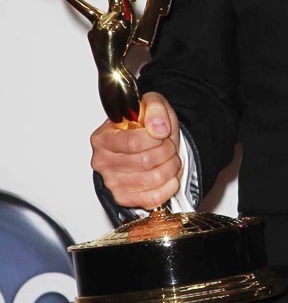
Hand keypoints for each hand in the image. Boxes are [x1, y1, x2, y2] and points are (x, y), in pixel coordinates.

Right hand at [90, 91, 181, 208]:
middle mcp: (103, 162)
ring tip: (169, 157)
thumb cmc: (145, 125)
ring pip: (154, 179)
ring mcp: (113, 183)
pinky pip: (155, 197)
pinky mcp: (125, 198)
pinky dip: (170, 184)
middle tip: (168, 145)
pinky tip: (168, 174)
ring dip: (171, 166)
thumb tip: (158, 128)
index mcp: (102, 138)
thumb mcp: (151, 104)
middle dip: (167, 151)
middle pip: (146, 161)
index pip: (133, 142)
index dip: (156, 137)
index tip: (161, 132)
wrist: (150, 142)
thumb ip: (155, 109)